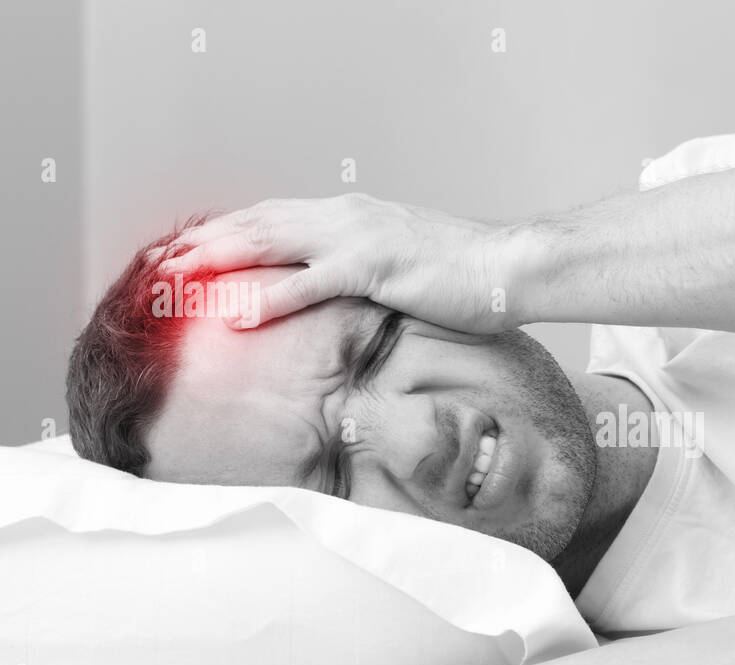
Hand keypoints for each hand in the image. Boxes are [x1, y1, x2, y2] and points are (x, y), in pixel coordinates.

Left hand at [157, 194, 523, 333]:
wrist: (509, 266)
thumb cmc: (467, 272)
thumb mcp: (407, 262)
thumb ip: (368, 267)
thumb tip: (345, 289)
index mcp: (353, 214)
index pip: (274, 216)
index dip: (226, 230)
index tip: (189, 247)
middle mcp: (346, 217)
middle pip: (258, 223)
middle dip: (203, 240)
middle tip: (158, 260)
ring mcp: (357, 239)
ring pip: (269, 243)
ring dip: (217, 260)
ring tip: (173, 279)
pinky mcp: (374, 268)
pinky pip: (308, 283)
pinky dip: (268, 297)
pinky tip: (234, 313)